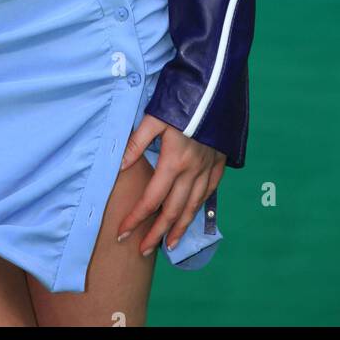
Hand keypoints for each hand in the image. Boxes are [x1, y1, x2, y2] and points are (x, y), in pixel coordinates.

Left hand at [115, 114, 225, 256]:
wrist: (217, 87)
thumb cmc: (182, 100)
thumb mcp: (154, 117)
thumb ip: (136, 143)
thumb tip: (119, 165)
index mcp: (174, 161)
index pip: (151, 199)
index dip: (136, 218)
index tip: (122, 232)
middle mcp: (193, 170)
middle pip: (173, 210)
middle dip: (156, 233)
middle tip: (143, 251)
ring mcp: (209, 168)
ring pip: (194, 206)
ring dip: (179, 227)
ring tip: (168, 244)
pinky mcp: (219, 162)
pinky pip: (210, 191)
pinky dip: (200, 206)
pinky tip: (192, 214)